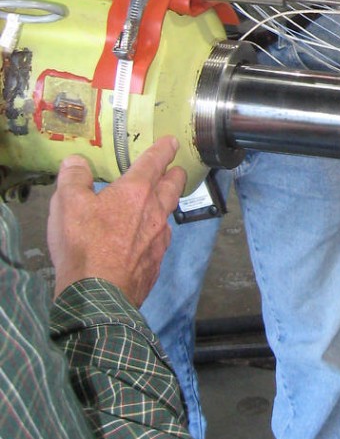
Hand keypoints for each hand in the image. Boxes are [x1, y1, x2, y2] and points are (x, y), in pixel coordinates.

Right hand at [48, 137, 186, 306]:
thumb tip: (77, 161)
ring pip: (167, 216)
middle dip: (174, 175)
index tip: (172, 142)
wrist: (97, 296)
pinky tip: (141, 242)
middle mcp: (155, 212)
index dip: (164, 149)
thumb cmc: (83, 245)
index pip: (155, 162)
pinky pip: (158, 243)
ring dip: (163, 207)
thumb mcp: (67, 205)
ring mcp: (159, 240)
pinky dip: (152, 236)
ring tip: (154, 206)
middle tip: (173, 169)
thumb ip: (73, 178)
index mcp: (136, 192)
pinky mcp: (155, 264)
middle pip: (173, 186)